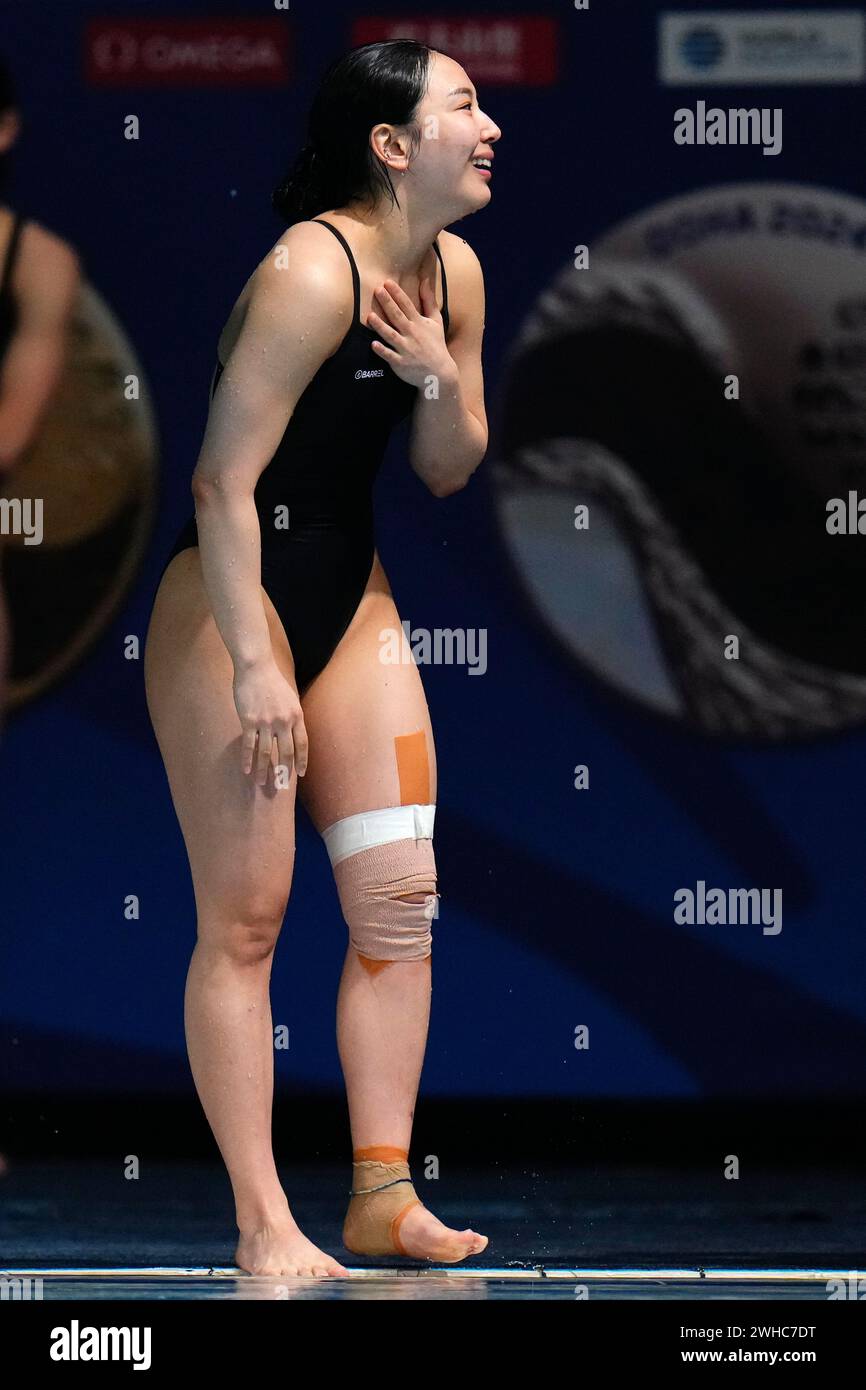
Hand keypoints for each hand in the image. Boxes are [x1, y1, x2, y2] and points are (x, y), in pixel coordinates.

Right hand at [232, 658, 307, 786]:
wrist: (255, 667)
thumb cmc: (272, 681)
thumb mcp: (290, 697)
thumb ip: (292, 716)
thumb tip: (292, 732)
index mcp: (296, 715)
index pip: (302, 744)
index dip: (302, 760)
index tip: (300, 773)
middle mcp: (283, 721)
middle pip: (286, 752)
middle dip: (284, 771)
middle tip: (281, 785)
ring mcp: (266, 722)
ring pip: (267, 752)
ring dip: (264, 770)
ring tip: (262, 783)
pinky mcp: (249, 721)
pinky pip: (249, 745)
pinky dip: (247, 759)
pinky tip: (246, 770)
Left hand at [367, 276, 452, 389]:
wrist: (439, 373)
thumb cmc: (436, 344)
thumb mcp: (436, 321)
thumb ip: (429, 301)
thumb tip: (425, 280)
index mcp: (419, 323)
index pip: (407, 305)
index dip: (397, 293)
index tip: (387, 282)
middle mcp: (412, 334)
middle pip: (397, 316)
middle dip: (387, 303)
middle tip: (378, 290)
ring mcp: (406, 349)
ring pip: (391, 335)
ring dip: (380, 326)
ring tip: (370, 316)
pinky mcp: (401, 363)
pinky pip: (390, 356)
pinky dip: (382, 351)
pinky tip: (373, 344)